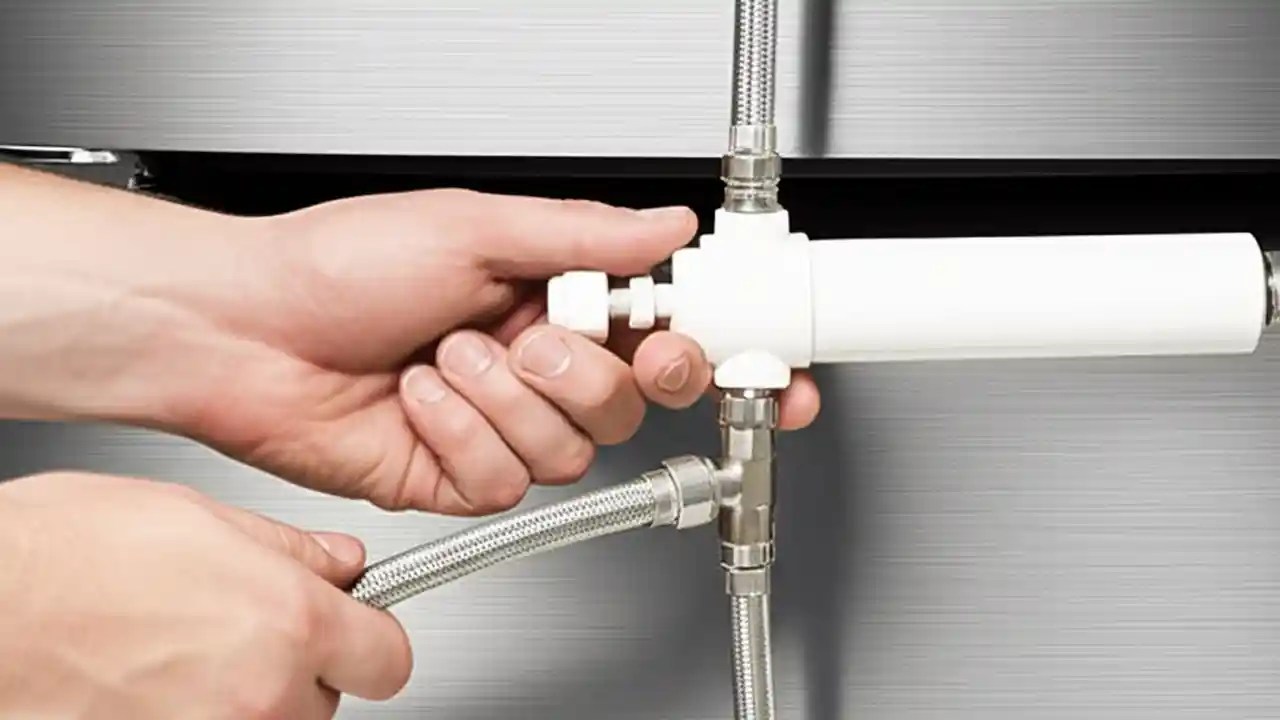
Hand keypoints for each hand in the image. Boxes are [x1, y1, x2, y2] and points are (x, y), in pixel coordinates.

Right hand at [0, 473, 410, 718]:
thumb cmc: (63, 554)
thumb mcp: (198, 516)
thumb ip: (289, 550)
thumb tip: (340, 563)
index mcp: (288, 623)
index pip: (388, 659)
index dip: (371, 638)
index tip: (354, 627)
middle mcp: (260, 698)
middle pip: (327, 700)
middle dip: (299, 669)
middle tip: (244, 630)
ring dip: (249, 702)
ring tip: (184, 655)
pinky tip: (154, 686)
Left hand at [169, 190, 820, 513]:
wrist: (245, 327)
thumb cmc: (338, 263)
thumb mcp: (474, 226)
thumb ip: (586, 237)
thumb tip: (667, 226)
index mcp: (554, 298)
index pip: (667, 333)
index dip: (723, 356)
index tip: (762, 364)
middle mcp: (536, 365)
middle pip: (631, 404)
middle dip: (591, 374)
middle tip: (544, 336)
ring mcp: (500, 425)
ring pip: (572, 450)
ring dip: (506, 399)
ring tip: (449, 352)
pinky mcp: (459, 475)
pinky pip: (504, 482)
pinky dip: (459, 436)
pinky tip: (419, 397)